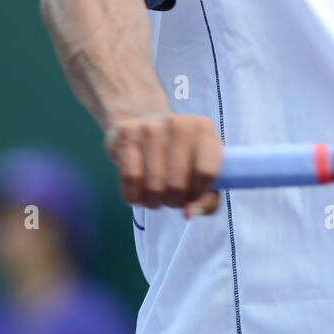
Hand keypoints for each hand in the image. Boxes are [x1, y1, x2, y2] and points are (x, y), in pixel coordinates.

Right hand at [104, 113, 222, 219]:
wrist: (141, 120)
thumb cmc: (178, 152)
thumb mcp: (201, 168)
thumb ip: (207, 197)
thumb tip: (189, 213)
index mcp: (203, 128)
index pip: (207, 173)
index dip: (199, 194)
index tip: (192, 197)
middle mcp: (178, 125)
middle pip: (178, 185)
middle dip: (174, 201)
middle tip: (171, 198)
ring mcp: (150, 128)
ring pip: (153, 186)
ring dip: (153, 201)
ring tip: (154, 196)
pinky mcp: (126, 136)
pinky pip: (131, 180)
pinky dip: (134, 196)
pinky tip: (137, 193)